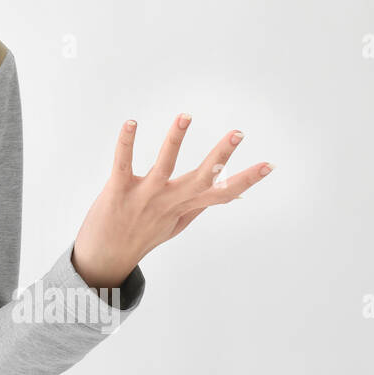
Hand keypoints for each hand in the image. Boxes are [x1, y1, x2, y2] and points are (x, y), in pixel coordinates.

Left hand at [72, 113, 273, 289]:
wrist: (104, 258)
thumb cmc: (141, 236)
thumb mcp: (175, 225)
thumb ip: (198, 206)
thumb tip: (229, 196)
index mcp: (183, 207)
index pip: (220, 193)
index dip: (245, 180)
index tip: (269, 165)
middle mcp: (167, 201)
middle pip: (200, 177)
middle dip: (220, 154)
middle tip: (238, 133)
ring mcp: (144, 195)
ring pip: (164, 164)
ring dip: (175, 139)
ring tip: (185, 116)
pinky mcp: (117, 190)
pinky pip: (123, 162)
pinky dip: (126, 142)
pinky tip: (131, 123)